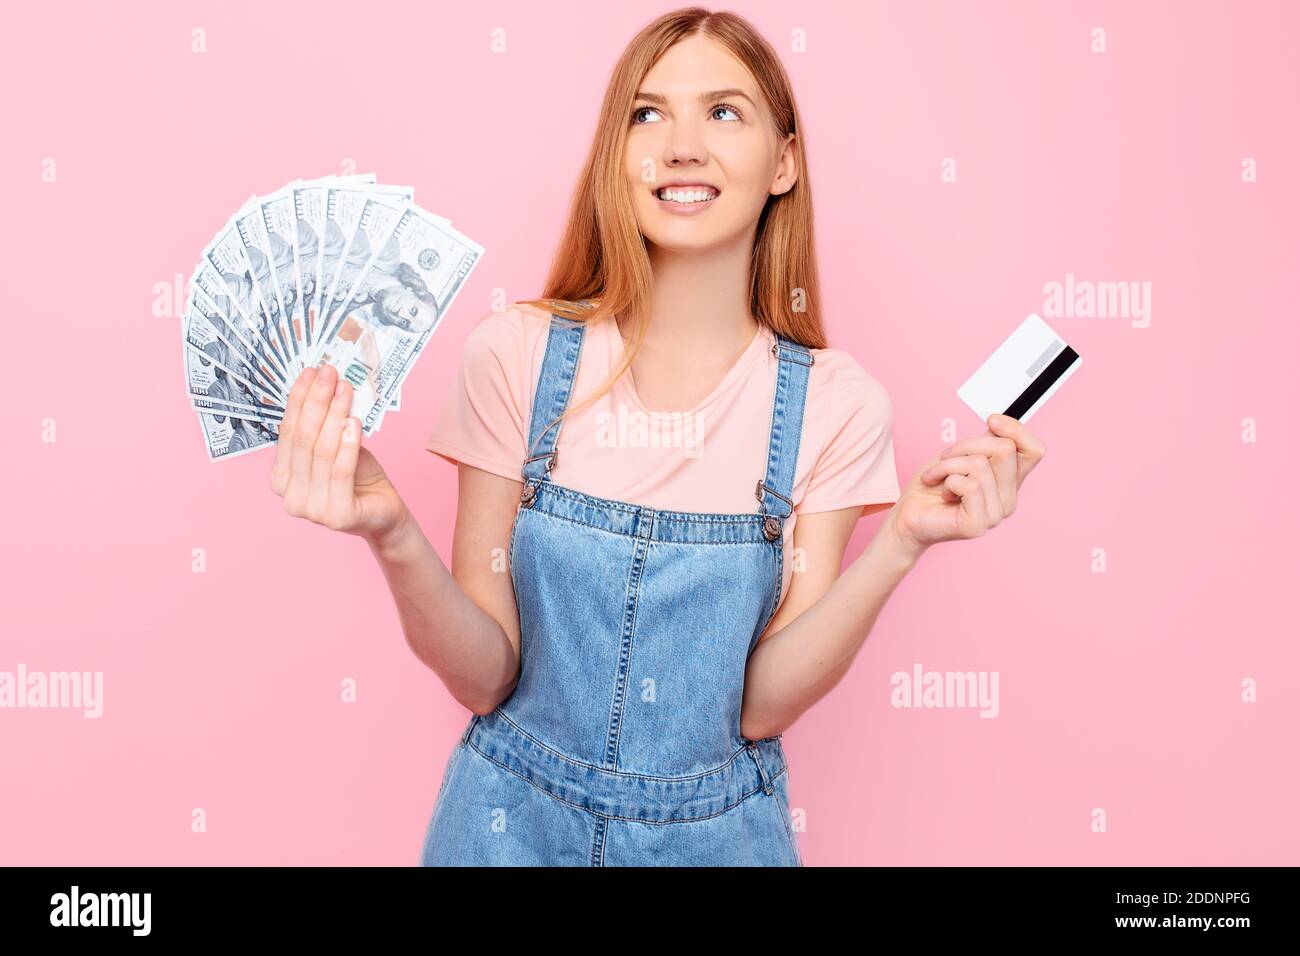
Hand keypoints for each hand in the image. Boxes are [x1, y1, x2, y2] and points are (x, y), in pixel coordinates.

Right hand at [270, 364, 410, 546]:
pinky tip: (354, 423)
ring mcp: (312, 510)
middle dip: (316, 400)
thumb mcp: (337, 446)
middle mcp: (291, 496)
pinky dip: (348, 445)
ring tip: (346, 390)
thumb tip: (322, 382)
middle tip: (330, 373)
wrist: (384, 511)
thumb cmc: (358, 477)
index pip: (287, 431)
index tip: (311, 372)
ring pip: (321, 452)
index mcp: (282, 478)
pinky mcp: (337, 517)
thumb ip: (324, 425)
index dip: (298, 399)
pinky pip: (341, 472)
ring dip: (334, 415)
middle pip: (303, 438)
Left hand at [882, 413, 1046, 560]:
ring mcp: (996, 515)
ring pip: (980, 464)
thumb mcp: (960, 455)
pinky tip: (943, 493)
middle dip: (967, 444)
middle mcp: (1009, 499)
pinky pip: (968, 485)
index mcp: (1009, 481)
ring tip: (937, 477)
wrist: (908, 515)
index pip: (1034, 451)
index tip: (991, 420)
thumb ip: (984, 442)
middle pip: (1005, 449)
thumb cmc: (932, 486)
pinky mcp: (977, 525)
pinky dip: (947, 481)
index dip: (1017, 430)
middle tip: (945, 458)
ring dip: (948, 464)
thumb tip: (998, 422)